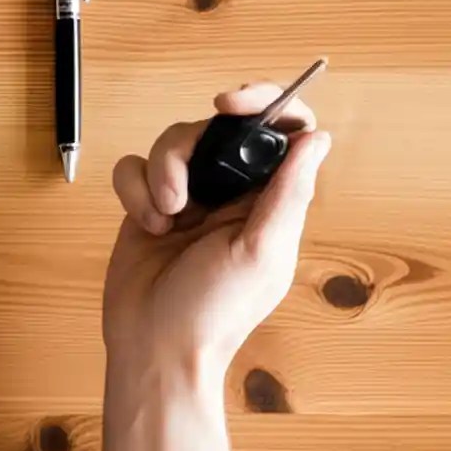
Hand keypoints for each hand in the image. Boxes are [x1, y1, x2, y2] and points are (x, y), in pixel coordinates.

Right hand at [103, 83, 331, 389]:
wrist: (154, 347)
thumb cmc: (212, 313)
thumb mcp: (260, 253)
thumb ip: (288, 193)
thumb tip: (317, 140)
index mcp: (269, 200)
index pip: (280, 131)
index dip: (261, 104)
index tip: (230, 103)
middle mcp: (230, 193)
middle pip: (214, 129)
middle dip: (190, 147)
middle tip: (182, 184)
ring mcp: (187, 198)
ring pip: (171, 144)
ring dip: (161, 174)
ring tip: (165, 215)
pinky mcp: (145, 206)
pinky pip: (133, 170)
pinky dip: (133, 191)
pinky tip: (147, 224)